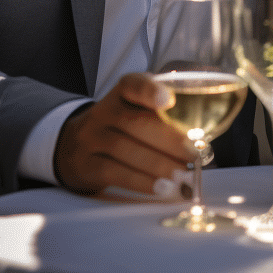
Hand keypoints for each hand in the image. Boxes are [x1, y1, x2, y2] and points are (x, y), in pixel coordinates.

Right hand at [53, 72, 195, 195]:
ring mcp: (90, 138)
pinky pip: (114, 173)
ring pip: (126, 150)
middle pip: (136, 123)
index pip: (133, 84)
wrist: (70, 145)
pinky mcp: (84, 165)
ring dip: (159, 165)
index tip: (169, 100)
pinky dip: (142, 182)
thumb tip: (202, 140)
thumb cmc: (119, 127)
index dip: (150, 91)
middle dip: (170, 140)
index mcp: (121, 92)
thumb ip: (163, 116)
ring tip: (183, 176)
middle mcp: (103, 112)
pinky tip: (161, 188)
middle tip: (195, 154)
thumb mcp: (134, 109)